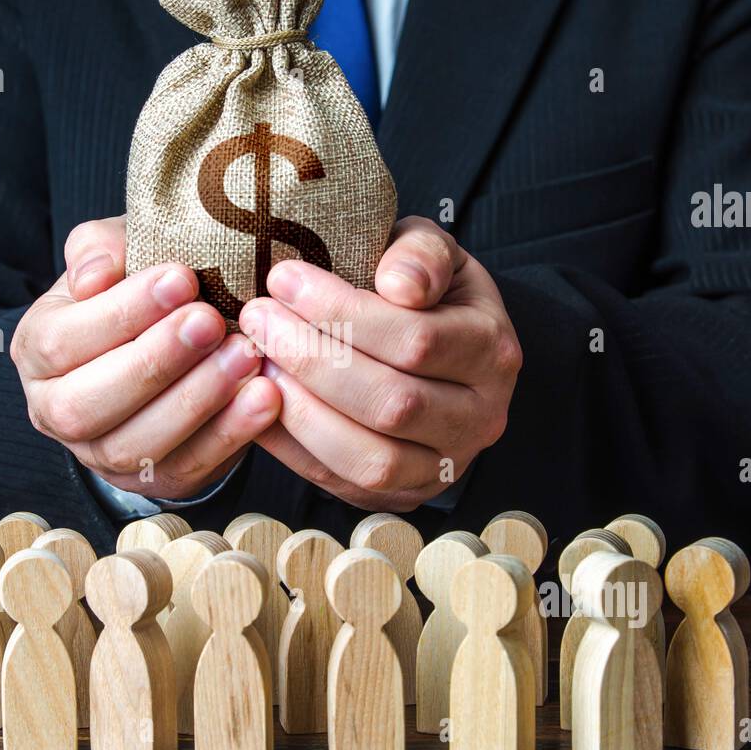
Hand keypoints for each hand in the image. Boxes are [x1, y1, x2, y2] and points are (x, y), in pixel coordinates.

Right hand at [10, 215, 281, 497]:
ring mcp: (102, 456)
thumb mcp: (118, 257)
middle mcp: (55, 411)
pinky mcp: (155, 480)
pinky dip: (230, 433)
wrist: (176, 342)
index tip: (181, 278)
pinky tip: (265, 395)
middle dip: (154, 362)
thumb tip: (95, 276)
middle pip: (87, 404)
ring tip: (245, 355)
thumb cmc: (142, 292)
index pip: (63, 340)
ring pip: (137, 444)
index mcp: (37, 351)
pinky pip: (188, 466)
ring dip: (196, 400)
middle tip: (210, 322)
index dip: (121, 312)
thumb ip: (100, 251)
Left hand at [238, 216, 520, 510]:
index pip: (417, 340)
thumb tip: (398, 284)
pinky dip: (291, 446)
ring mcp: (444, 466)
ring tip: (258, 362)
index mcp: (493, 352)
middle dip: (313, 359)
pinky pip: (342, 483)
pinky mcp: (403, 495)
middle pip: (393, 404)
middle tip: (259, 318)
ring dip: (301, 411)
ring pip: (371, 458)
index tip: (284, 279)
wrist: (443, 351)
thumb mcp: (434, 254)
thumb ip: (420, 254)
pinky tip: (257, 401)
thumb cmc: (428, 294)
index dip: (342, 312)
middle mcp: (480, 418)